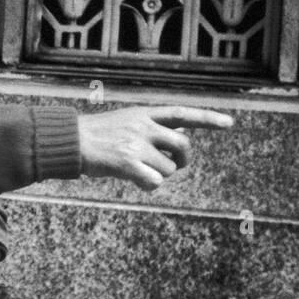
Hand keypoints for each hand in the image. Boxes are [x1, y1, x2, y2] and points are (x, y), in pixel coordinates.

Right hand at [78, 106, 233, 190]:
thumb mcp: (125, 120)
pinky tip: (134, 180)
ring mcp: (136, 145)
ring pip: (168, 168)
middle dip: (183, 160)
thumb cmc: (95, 134)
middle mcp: (143, 127)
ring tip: (138, 171)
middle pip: (183, 145)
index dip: (207, 118)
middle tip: (174, 166)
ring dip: (159, 175)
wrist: (69, 141)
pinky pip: (154, 182)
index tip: (229, 123)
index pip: (183, 113)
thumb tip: (177, 134)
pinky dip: (148, 184)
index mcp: (143, 114)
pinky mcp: (128, 164)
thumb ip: (150, 127)